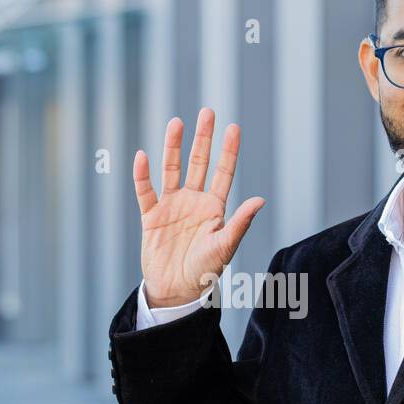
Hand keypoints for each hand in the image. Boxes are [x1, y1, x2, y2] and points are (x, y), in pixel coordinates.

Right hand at [134, 107, 265, 306]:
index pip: (224, 173)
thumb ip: (240, 222)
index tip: (233, 127)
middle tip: (207, 112)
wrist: (176, 291)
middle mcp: (194, 202)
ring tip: (176, 123)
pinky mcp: (151, 217)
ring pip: (172, 169)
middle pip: (198, 163)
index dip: (228, 151)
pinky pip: (145, 191)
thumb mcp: (224, 247)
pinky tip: (142, 156)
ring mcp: (172, 207)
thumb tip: (261, 199)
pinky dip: (142, 175)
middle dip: (203, 139)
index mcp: (215, 208)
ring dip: (173, 147)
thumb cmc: (205, 272)